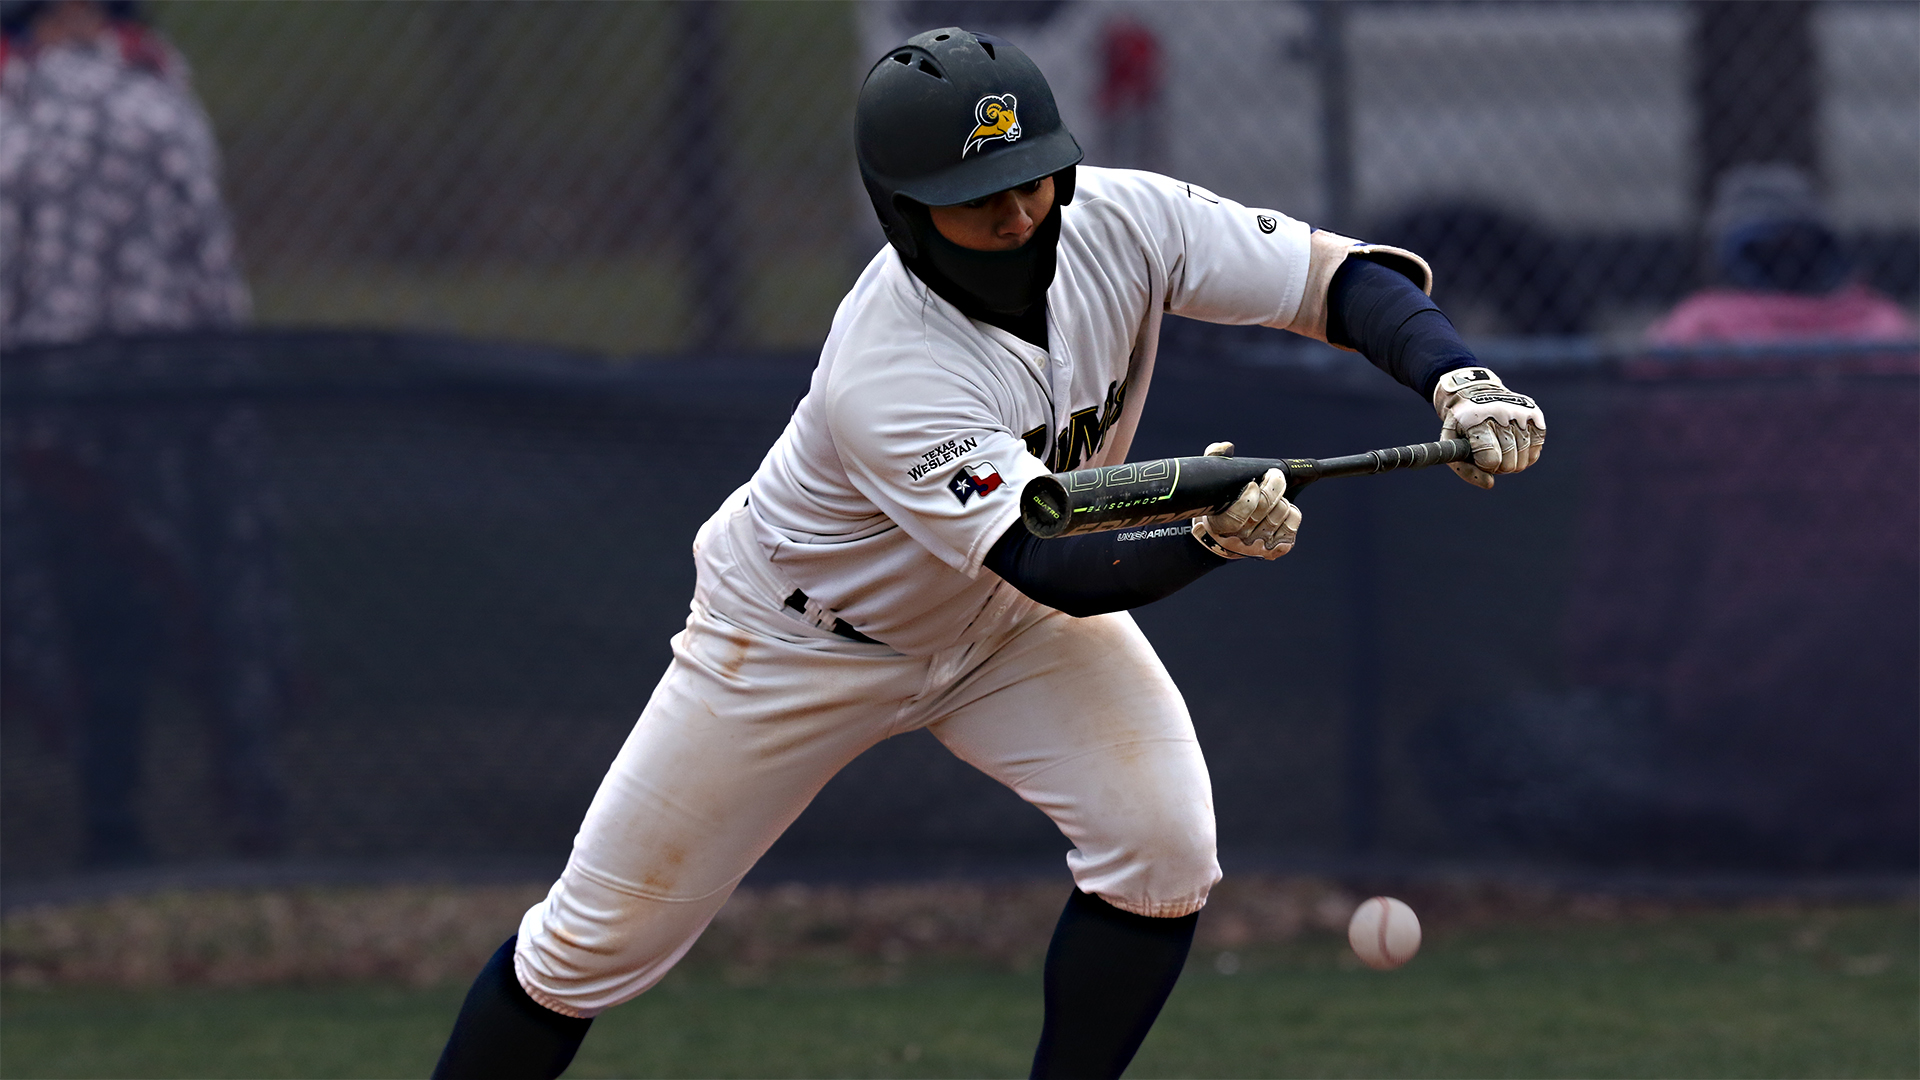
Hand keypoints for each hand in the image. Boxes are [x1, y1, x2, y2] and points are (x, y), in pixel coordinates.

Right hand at [1191, 442, 1300, 559]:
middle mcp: (1238, 538)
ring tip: (1275, 497)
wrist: (1218, 542)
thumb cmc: (1216, 508)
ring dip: (1282, 500)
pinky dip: (1293, 516)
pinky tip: (1284, 510)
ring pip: (1281, 514)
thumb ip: (1213, 461)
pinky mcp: (1273, 550)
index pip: (1239, 514)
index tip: (1253, 483)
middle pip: (1266, 509)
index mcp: (1219, 524)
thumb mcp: (1208, 487)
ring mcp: (1256, 546)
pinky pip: (1292, 528)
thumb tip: (1226, 446)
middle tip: (1274, 476)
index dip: (1250, 496)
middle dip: (1274, 487)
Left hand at [1432, 367, 1544, 488]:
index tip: (1480, 458)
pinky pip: (1536, 449)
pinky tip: (1515, 447)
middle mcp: (1501, 414)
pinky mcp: (1535, 414)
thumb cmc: (1462, 423)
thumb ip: (1464, 468)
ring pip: (1525, 459)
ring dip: (1512, 462)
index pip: (1491, 460)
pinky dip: (1526, 455)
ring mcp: (1520, 413)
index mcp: (1476, 420)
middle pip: (1509, 463)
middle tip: (1491, 455)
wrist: (1476, 392)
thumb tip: (1489, 484)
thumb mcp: (1450, 442)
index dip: (1485, 466)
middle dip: (1499, 467)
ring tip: (1501, 450)